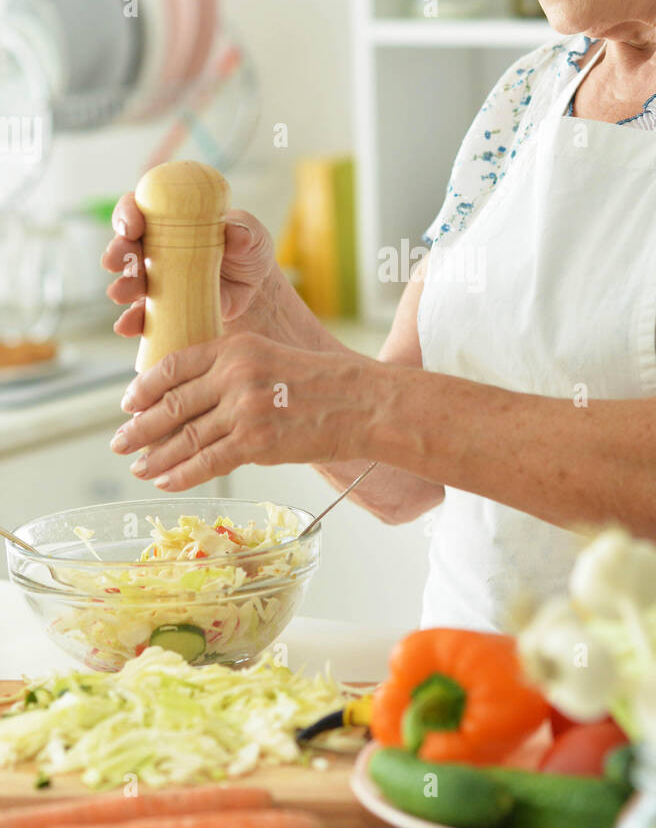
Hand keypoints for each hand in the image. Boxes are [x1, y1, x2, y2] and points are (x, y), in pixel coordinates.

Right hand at [101, 193, 275, 336]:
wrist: (254, 290)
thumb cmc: (247, 251)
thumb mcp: (252, 235)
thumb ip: (244, 231)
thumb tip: (236, 235)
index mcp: (170, 219)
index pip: (139, 208)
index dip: (128, 214)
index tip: (132, 226)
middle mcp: (156, 247)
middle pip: (126, 244)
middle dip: (117, 252)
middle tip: (116, 261)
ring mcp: (156, 279)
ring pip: (130, 280)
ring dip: (122, 286)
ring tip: (121, 293)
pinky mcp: (163, 308)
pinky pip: (143, 315)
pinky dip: (132, 320)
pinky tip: (128, 325)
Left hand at [109, 332, 376, 489]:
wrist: (364, 403)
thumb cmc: (323, 384)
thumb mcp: (271, 357)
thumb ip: (232, 371)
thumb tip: (192, 399)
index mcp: (236, 346)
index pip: (173, 365)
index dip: (143, 387)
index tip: (128, 403)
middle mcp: (235, 374)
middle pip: (172, 404)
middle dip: (139, 427)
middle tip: (119, 441)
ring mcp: (245, 409)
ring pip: (185, 436)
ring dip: (156, 455)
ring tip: (138, 466)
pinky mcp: (257, 442)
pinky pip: (207, 461)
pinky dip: (181, 473)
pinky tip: (165, 480)